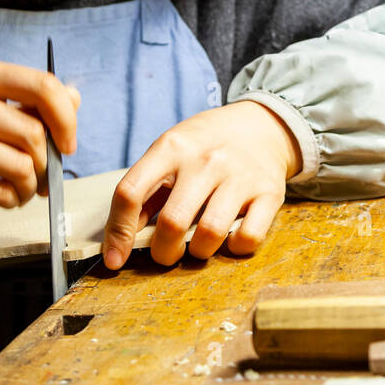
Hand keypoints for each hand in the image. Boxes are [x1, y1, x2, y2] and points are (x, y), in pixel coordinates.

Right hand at [0, 54, 80, 221]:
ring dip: (31, 185)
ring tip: (20, 187)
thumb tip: (74, 99)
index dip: (67, 118)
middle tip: (39, 174)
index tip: (68, 142)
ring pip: (22, 166)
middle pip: (35, 134)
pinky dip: (12, 200)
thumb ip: (25, 99)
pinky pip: (0, 192)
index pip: (43, 86)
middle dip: (46, 162)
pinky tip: (2, 196)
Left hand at [102, 100, 301, 268]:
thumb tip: (121, 238)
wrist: (262, 125)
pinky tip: (230, 238)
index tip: (114, 259)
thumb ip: (146, 192)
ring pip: (210, 235)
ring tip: (199, 245)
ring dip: (198, 252)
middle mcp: (206, 160)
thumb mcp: (170, 152)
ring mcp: (239, 176)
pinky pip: (248, 237)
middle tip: (167, 254)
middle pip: (173, 222)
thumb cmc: (206, 144)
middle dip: (163, 252)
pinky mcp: (269, 193)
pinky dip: (235, 248)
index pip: (131, 192)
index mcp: (171, 148)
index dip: (118, 232)